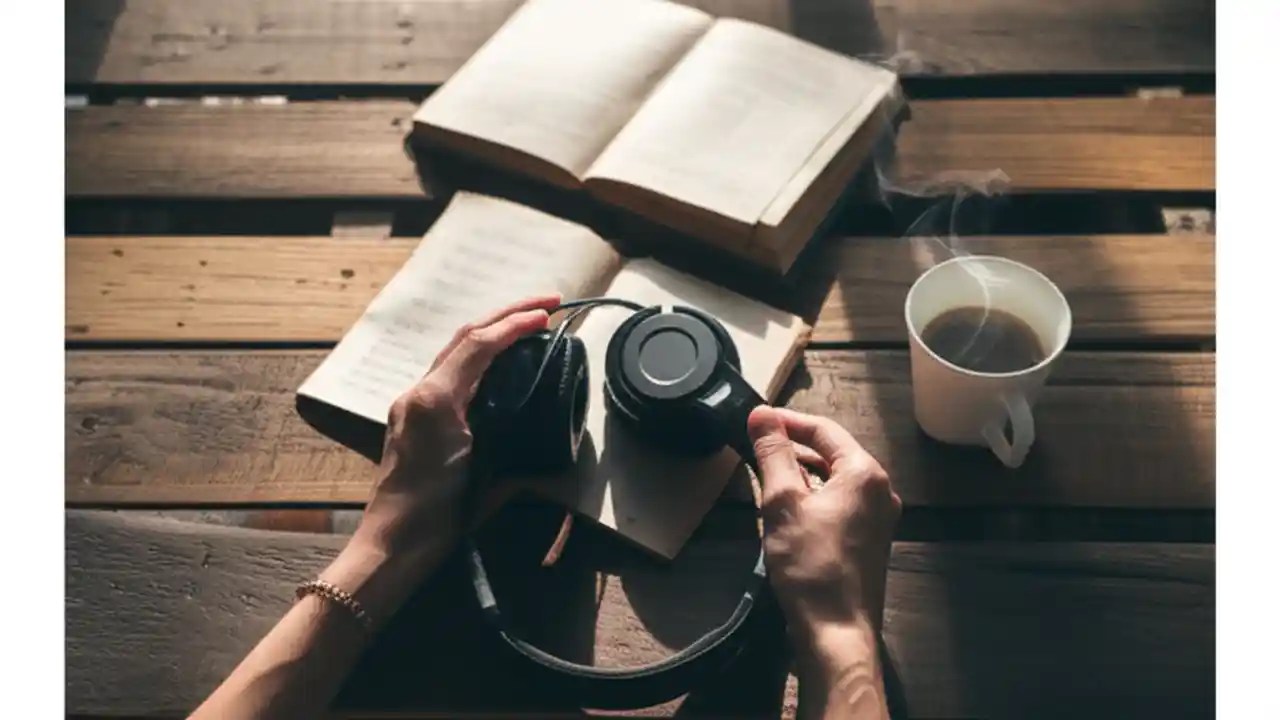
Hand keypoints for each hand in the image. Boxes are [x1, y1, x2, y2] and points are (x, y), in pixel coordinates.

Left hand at [322, 294, 558, 624]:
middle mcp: (419, 394)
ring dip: (492, 333)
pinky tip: (501, 364)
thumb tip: (548, 434)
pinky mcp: (413, 420)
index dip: (516, 324)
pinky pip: (448, 375)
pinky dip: (478, 359)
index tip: (549, 314)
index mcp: (435, 401)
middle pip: (465, 337)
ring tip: (528, 325)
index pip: (479, 345)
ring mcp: (412, 405)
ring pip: (455, 353)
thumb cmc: (435, 519)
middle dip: (506, 315)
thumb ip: (515, 449)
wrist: (393, 547)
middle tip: (547, 303)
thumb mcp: (485, 481)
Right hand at [747, 406, 900, 692]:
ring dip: (802, 475)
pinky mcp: (869, 543)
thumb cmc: (811, 567)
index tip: (756, 420)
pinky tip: (787, 512)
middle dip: (793, 448)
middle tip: (756, 446)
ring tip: (766, 477)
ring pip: (835, 481)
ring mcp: (878, 520)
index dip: (787, 421)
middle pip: (832, 454)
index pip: (824, 430)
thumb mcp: (782, 503)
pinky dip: (813, 499)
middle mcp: (880, 492)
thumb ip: (773, 454)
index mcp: (864, 474)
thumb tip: (762, 415)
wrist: (836, 633)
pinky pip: (839, 506)